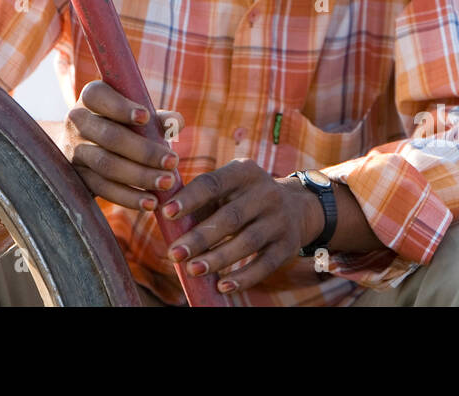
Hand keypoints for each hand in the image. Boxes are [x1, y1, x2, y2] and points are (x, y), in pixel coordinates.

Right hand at [58, 80, 181, 211]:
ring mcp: (74, 151)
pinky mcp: (77, 177)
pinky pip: (103, 189)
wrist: (83, 145)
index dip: (120, 107)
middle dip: (144, 151)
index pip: (99, 97)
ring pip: (107, 165)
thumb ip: (157, 117)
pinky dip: (129, 197)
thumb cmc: (121, 123)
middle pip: (109, 136)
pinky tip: (150, 202)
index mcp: (91, 98)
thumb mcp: (136, 114)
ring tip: (167, 183)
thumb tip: (176, 122)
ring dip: (140, 176)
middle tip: (173, 161)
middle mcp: (77, 121)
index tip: (145, 117)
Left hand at [161, 159, 320, 294]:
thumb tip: (161, 213)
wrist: (297, 206)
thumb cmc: (244, 198)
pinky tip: (223, 286)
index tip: (166, 214)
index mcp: (244, 172)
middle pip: (230, 217)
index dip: (189, 199)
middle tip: (174, 253)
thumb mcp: (229, 187)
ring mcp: (279, 220)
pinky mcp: (288, 245)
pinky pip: (265, 265)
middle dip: (200, 237)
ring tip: (193, 270)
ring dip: (218, 258)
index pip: (213, 183)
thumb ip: (201, 198)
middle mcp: (265, 193)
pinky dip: (244, 278)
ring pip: (247, 242)